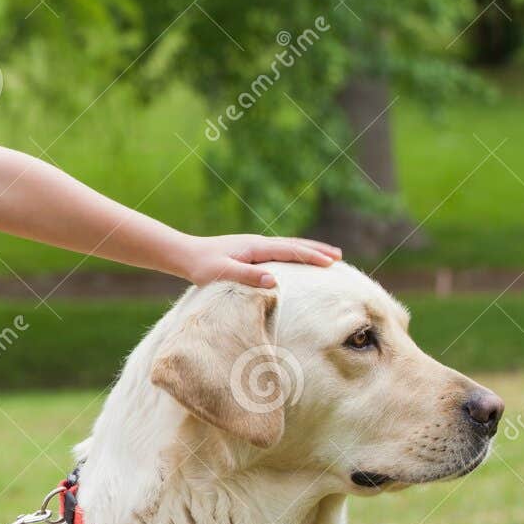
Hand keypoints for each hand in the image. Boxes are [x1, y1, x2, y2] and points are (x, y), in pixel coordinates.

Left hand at [175, 233, 341, 288]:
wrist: (184, 254)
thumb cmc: (201, 266)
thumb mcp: (222, 273)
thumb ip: (247, 276)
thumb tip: (274, 280)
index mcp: (255, 247)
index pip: (290, 251)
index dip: (311, 256)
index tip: (331, 262)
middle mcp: (257, 243)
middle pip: (294, 244)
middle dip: (316, 250)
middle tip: (339, 256)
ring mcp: (254, 246)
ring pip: (287, 246)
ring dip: (307, 250)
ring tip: (327, 256)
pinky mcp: (249, 251)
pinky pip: (279, 251)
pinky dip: (294, 253)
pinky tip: (297, 260)